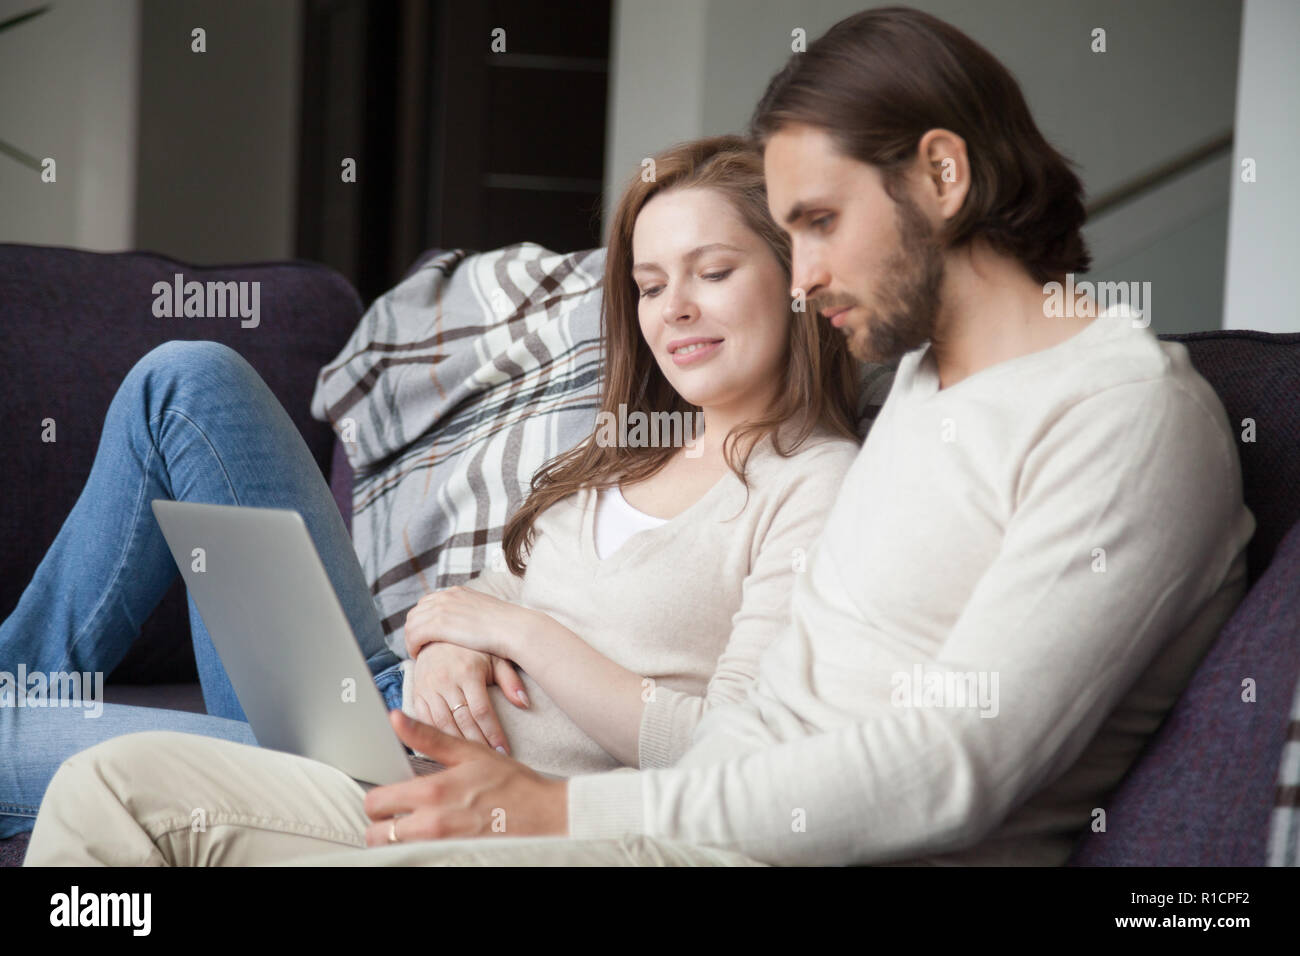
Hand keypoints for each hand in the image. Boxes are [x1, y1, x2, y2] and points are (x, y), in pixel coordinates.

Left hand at [365, 709, 568, 844]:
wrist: (545, 815)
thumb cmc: (510, 783)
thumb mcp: (469, 752)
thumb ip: (428, 737)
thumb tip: (396, 717)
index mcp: (432, 792)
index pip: (376, 802)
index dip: (377, 800)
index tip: (388, 799)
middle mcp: (432, 824)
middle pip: (377, 835)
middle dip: (382, 827)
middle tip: (397, 819)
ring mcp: (441, 848)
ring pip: (394, 852)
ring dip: (398, 842)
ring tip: (414, 832)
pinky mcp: (452, 860)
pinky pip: (417, 860)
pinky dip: (417, 853)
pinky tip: (432, 843)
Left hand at [403, 585, 541, 659]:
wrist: (514, 629)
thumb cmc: (508, 627)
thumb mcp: (487, 613)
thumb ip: (473, 614)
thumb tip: (470, 624)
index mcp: (458, 592)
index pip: (429, 602)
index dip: (424, 619)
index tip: (427, 635)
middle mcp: (447, 596)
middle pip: (417, 611)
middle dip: (415, 629)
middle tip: (419, 646)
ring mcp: (442, 608)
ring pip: (412, 623)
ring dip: (411, 639)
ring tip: (417, 653)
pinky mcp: (439, 623)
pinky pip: (414, 635)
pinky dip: (412, 645)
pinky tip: (418, 655)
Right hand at [410, 641, 528, 754]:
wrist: (436, 635)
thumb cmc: (471, 650)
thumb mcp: (494, 657)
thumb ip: (509, 680)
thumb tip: (524, 703)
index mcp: (468, 672)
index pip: (482, 711)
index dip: (493, 733)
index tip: (504, 751)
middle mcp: (447, 681)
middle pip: (463, 721)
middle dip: (478, 744)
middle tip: (491, 761)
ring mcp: (429, 689)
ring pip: (443, 725)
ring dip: (457, 745)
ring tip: (471, 760)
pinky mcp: (417, 695)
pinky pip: (424, 722)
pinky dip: (434, 738)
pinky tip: (445, 750)